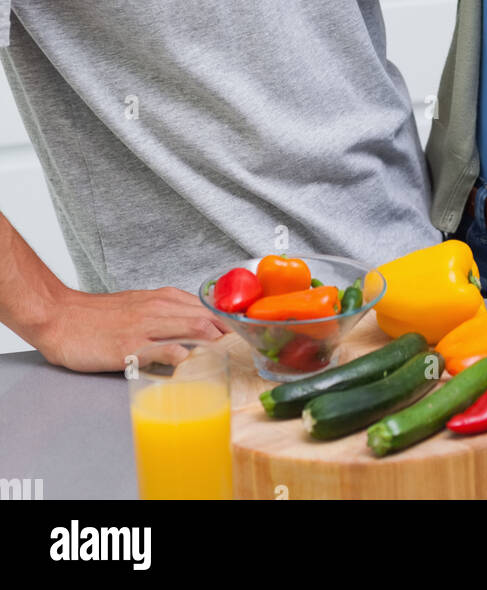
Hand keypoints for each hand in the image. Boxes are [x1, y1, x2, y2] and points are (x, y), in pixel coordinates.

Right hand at [33, 285, 229, 372]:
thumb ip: (164, 314)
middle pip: (206, 316)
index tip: (244, 336)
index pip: (206, 306)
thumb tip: (191, 327)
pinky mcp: (130, 347)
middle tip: (246, 350)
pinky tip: (194, 366)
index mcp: (162, 298)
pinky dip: (184, 358)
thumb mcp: (137, 306)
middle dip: (229, 334)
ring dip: (215, 342)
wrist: (60, 317)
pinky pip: (165, 351)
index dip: (227, 321)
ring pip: (192, 328)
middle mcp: (158, 308)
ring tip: (231, 356)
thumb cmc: (97, 316)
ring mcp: (145, 327)